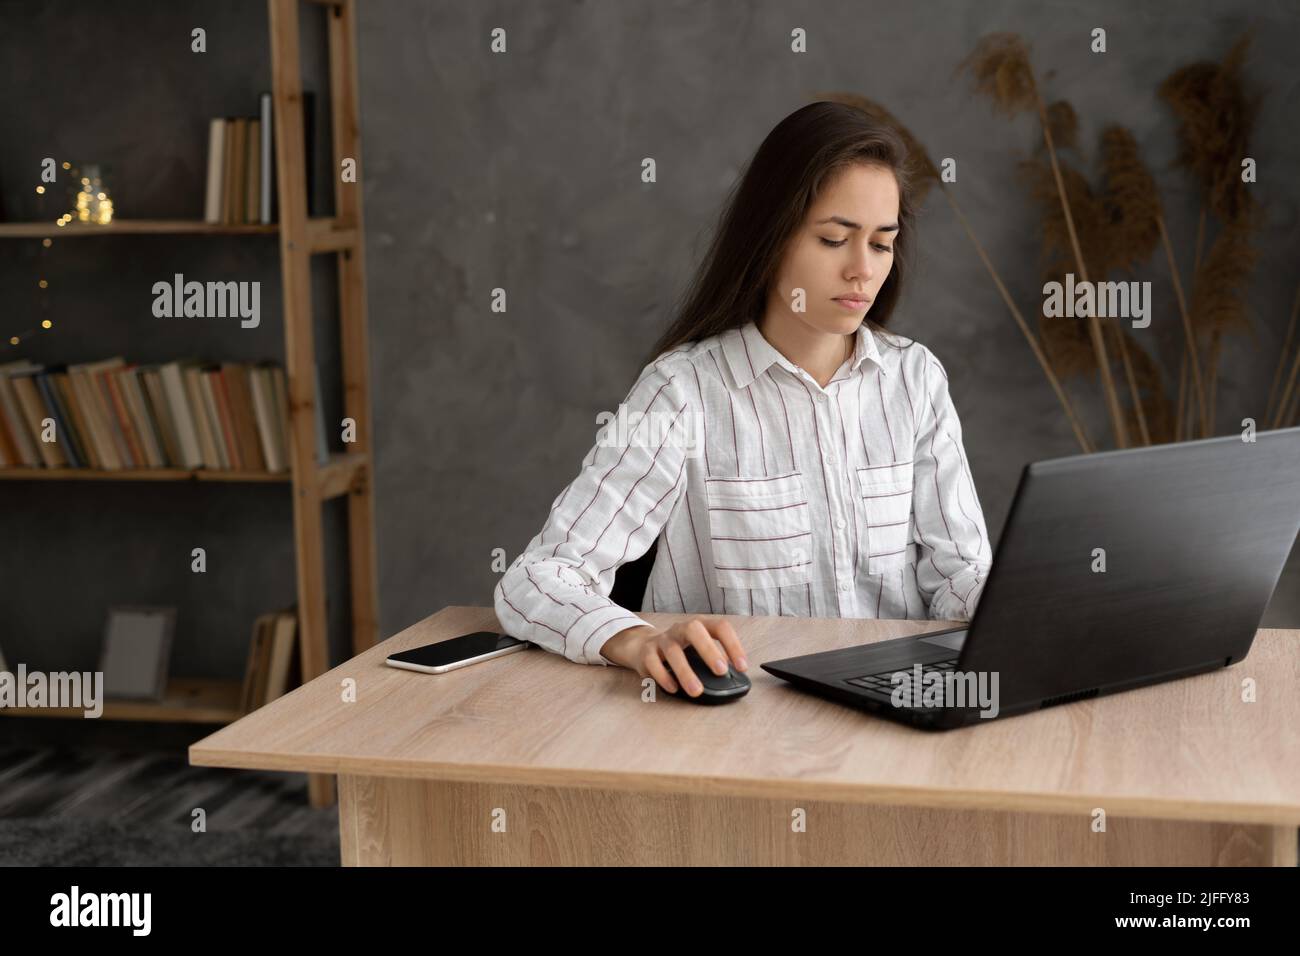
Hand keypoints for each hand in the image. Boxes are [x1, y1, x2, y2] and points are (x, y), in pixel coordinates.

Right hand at [600, 618, 748, 696]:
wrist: (644, 647)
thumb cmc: (681, 650)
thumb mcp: (700, 649)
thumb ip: (717, 659)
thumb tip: (735, 676)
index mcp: (700, 626)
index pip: (720, 627)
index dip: (733, 645)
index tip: (742, 667)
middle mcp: (681, 629)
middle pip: (694, 630)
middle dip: (709, 650)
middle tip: (721, 671)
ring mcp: (662, 639)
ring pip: (672, 650)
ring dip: (685, 672)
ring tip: (696, 691)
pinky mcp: (646, 653)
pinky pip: (653, 662)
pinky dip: (663, 677)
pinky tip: (673, 689)